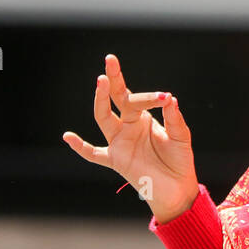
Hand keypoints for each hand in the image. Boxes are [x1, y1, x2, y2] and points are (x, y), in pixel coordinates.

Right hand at [62, 54, 199, 222]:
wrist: (176, 188)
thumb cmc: (179, 160)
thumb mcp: (181, 137)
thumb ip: (175, 120)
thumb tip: (171, 99)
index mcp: (145, 117)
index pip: (139, 100)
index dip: (149, 98)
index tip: (165, 98)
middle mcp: (129, 126)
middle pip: (118, 99)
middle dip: (115, 80)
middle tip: (111, 60)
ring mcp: (120, 142)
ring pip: (104, 119)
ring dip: (101, 101)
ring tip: (101, 81)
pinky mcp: (116, 160)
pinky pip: (94, 154)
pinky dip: (81, 147)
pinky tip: (68, 137)